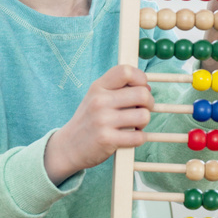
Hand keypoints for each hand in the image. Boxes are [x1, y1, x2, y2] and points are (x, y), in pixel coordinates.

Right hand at [44, 65, 151, 185]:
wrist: (68, 147)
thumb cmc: (88, 121)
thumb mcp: (96, 98)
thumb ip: (118, 90)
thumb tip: (147, 88)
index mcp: (98, 87)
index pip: (125, 71)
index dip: (140, 78)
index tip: (141, 88)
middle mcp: (99, 101)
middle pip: (142, 94)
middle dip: (149, 103)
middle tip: (142, 110)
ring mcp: (102, 120)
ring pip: (143, 116)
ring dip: (144, 122)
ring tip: (134, 125)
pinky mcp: (106, 140)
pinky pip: (138, 137)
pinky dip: (139, 138)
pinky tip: (130, 137)